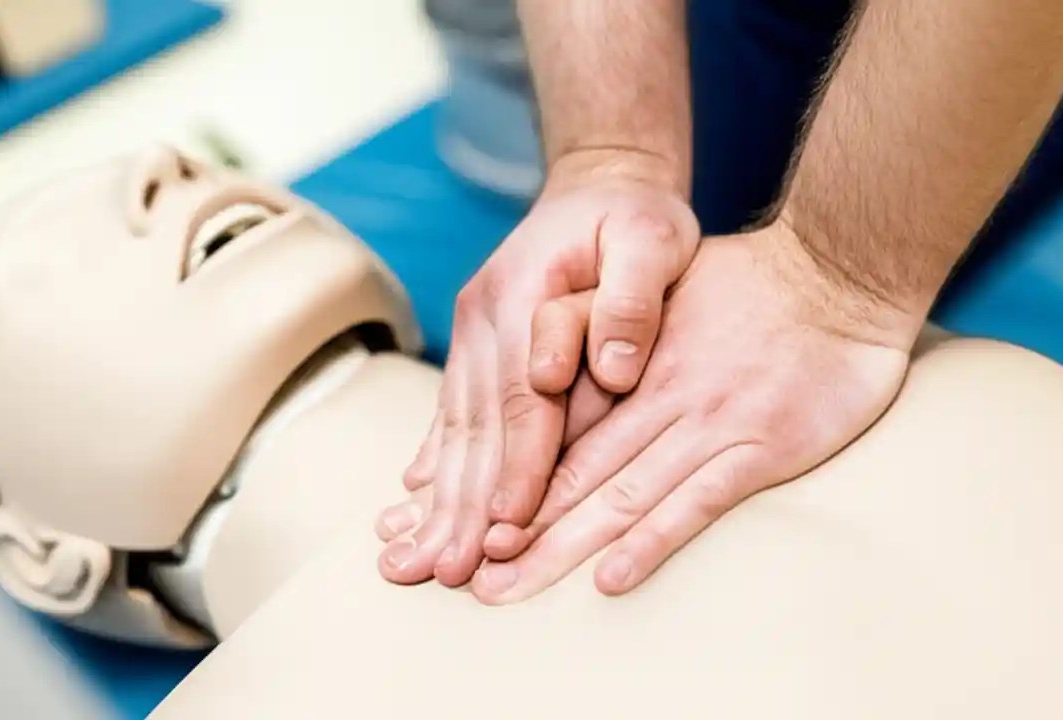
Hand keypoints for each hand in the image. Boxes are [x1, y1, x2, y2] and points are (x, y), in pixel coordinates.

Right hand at [376, 161, 698, 587]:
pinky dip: (433, 463)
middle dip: (459, 505)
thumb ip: (632, 298)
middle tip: (442, 571)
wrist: (598, 187)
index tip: (508, 526)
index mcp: (524, 294)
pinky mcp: (475, 346)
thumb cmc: (634, 218)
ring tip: (409, 558)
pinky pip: (449, 413)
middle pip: (474, 425)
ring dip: (436, 499)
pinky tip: (412, 503)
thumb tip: (613, 368)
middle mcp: (484, 318)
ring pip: (454, 428)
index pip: (521, 399)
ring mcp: (472, 333)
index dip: (517, 466)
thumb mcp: (653, 237)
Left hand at [471, 224, 918, 603]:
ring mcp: (708, 424)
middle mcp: (658, 398)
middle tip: (471, 577)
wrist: (841, 273)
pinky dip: (650, 541)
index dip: (511, 479)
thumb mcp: (669, 283)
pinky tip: (610, 577)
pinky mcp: (759, 447)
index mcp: (632, 362)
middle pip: (574, 475)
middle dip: (519, 530)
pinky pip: (696, 503)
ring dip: (561, 545)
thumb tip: (576, 366)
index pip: (556, 431)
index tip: (468, 521)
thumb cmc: (756, 280)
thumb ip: (621, 326)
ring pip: (620, 495)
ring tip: (510, 587)